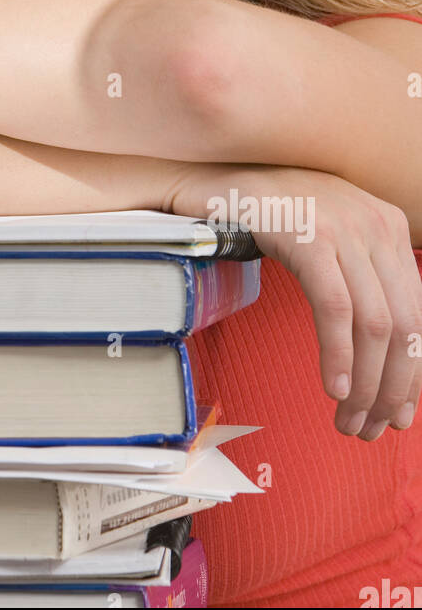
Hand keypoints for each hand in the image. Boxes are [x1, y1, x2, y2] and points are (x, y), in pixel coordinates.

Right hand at [164, 162, 421, 440]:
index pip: (418, 314)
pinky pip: (336, 308)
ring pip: (376, 324)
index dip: (413, 374)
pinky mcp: (309, 236)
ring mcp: (344, 226)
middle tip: (368, 429)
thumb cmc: (265, 217)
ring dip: (367, 384)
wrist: (209, 181)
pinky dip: (340, 355)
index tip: (396, 416)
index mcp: (388, 226)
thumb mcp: (327, 240)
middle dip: (392, 389)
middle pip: (405, 325)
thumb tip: (382, 352)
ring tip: (349, 420)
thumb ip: (358, 279)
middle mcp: (376, 224)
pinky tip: (334, 387)